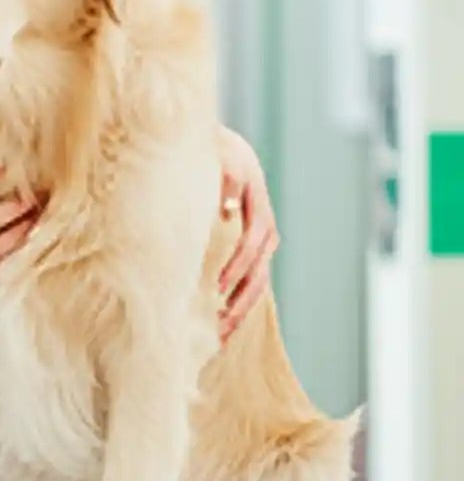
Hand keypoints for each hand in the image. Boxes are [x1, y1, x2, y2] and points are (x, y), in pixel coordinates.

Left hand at [216, 127, 279, 341]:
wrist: (224, 147)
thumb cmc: (216, 151)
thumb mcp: (220, 156)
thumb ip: (226, 177)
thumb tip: (229, 205)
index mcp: (259, 204)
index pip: (253, 240)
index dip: (237, 263)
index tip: (217, 284)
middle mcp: (264, 226)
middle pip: (260, 269)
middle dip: (242, 297)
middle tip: (221, 322)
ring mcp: (260, 240)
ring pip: (258, 280)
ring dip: (241, 307)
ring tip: (221, 332)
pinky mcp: (250, 250)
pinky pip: (250, 279)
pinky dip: (239, 301)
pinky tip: (223, 321)